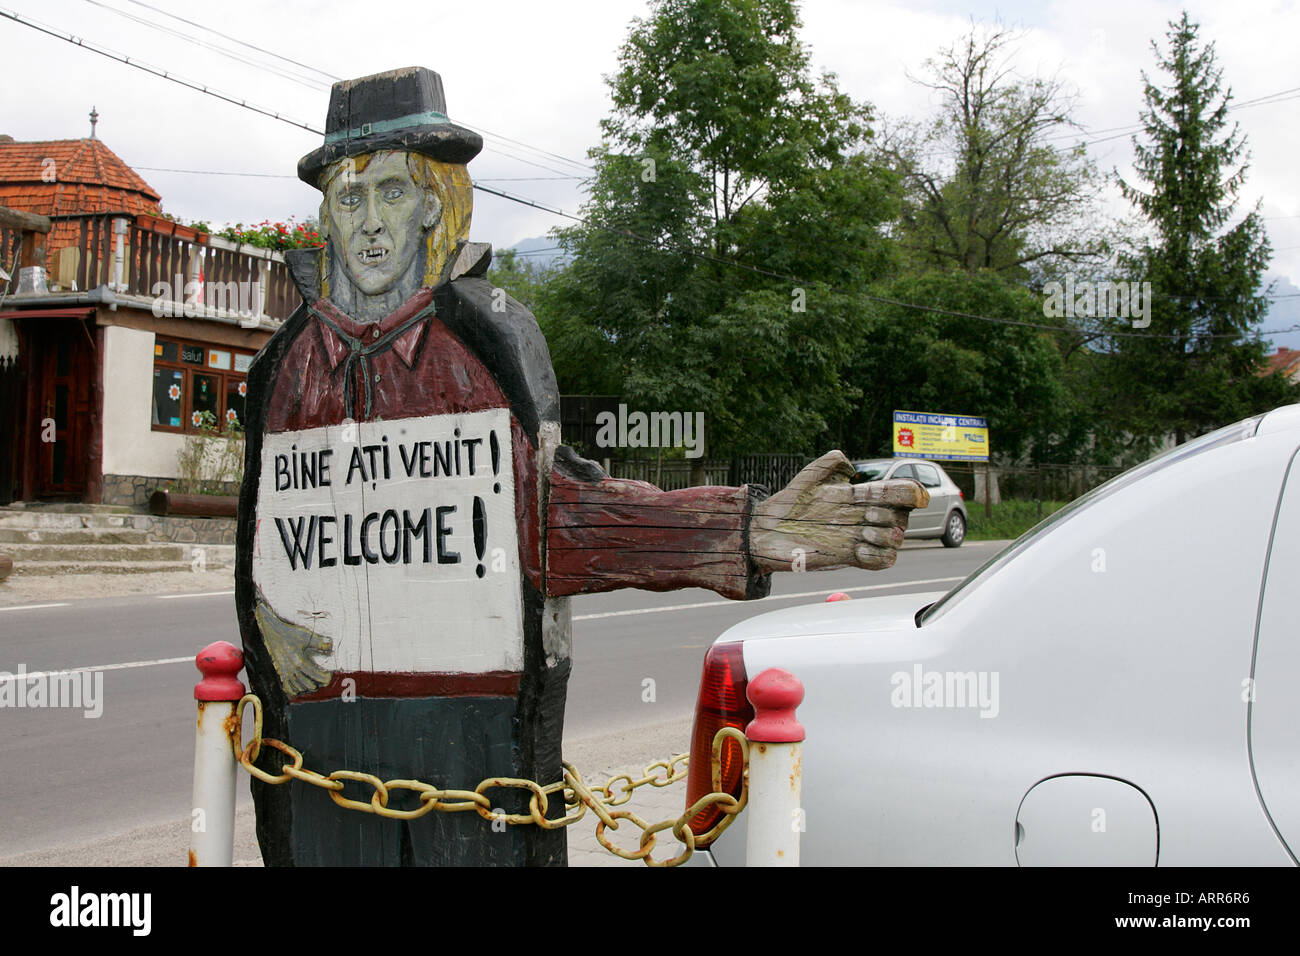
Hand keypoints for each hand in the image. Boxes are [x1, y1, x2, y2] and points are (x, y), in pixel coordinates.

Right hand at [254, 600, 333, 695]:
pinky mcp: (281, 672)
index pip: (316, 676)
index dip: (325, 678)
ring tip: (315, 683)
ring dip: (308, 687)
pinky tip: (301, 687)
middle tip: (324, 679)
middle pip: (309, 685)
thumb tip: (331, 644)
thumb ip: (319, 642)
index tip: (330, 676)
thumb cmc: (290, 633)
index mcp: (299, 662)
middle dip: (319, 684)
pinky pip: (288, 687)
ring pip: (299, 688)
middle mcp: (292, 670)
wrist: (273, 632)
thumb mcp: (306, 636)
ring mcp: (285, 672)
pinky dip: (296, 689)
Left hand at [749, 451, 928, 572]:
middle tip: (867, 516)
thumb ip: (830, 462)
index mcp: (857, 497)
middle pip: (901, 518)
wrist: (765, 532)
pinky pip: (883, 562)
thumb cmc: (786, 504)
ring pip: (896, 540)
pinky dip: (878, 556)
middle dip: (890, 516)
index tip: (914, 495)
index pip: (896, 493)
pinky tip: (858, 549)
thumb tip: (852, 468)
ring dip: (886, 536)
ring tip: (862, 533)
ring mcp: (857, 539)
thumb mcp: (808, 477)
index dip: (909, 493)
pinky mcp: (848, 558)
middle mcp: (861, 518)